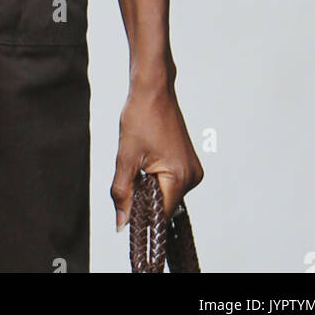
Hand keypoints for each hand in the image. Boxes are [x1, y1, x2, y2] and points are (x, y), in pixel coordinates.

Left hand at [111, 71, 203, 231]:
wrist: (153, 89)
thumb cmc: (140, 117)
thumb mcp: (125, 157)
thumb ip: (122, 193)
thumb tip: (120, 224)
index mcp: (180, 177)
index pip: (160, 214)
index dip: (141, 214)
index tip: (126, 203)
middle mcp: (193, 177)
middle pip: (163, 205)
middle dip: (143, 197)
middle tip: (131, 171)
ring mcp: (193, 170)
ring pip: (166, 194)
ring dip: (149, 186)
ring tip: (140, 160)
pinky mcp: (189, 164)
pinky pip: (170, 182)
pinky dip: (155, 178)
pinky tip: (147, 158)